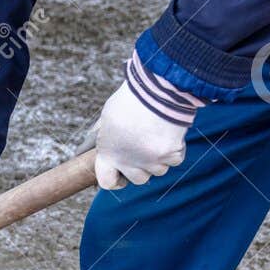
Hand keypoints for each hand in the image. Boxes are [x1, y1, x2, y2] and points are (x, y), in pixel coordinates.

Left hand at [90, 53, 201, 189]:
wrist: (157, 87)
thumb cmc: (132, 98)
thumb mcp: (108, 117)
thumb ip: (106, 136)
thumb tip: (95, 143)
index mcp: (108, 153)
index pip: (107, 181)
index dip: (116, 180)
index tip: (122, 175)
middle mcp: (128, 161)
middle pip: (138, 178)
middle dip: (142, 166)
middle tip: (145, 147)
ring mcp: (150, 161)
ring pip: (158, 170)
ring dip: (159, 157)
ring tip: (158, 133)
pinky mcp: (171, 155)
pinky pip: (175, 160)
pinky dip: (175, 149)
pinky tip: (171, 131)